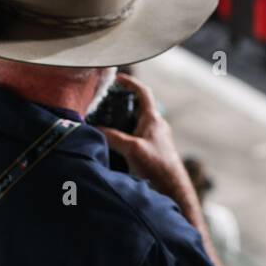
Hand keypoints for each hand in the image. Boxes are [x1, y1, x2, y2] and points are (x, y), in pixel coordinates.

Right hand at [95, 74, 193, 200]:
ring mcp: (155, 137)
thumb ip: (112, 137)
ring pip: (137, 122)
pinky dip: (126, 133)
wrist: (171, 186)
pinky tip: (115, 143)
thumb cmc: (156, 165)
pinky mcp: (153, 149)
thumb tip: (95, 129)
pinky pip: (137, 135)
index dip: (130, 83)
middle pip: (138, 107)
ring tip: (106, 122)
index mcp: (153, 119)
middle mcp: (155, 125)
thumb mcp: (131, 148)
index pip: (143, 92)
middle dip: (123, 103)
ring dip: (123, 120)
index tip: (117, 79)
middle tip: (106, 103)